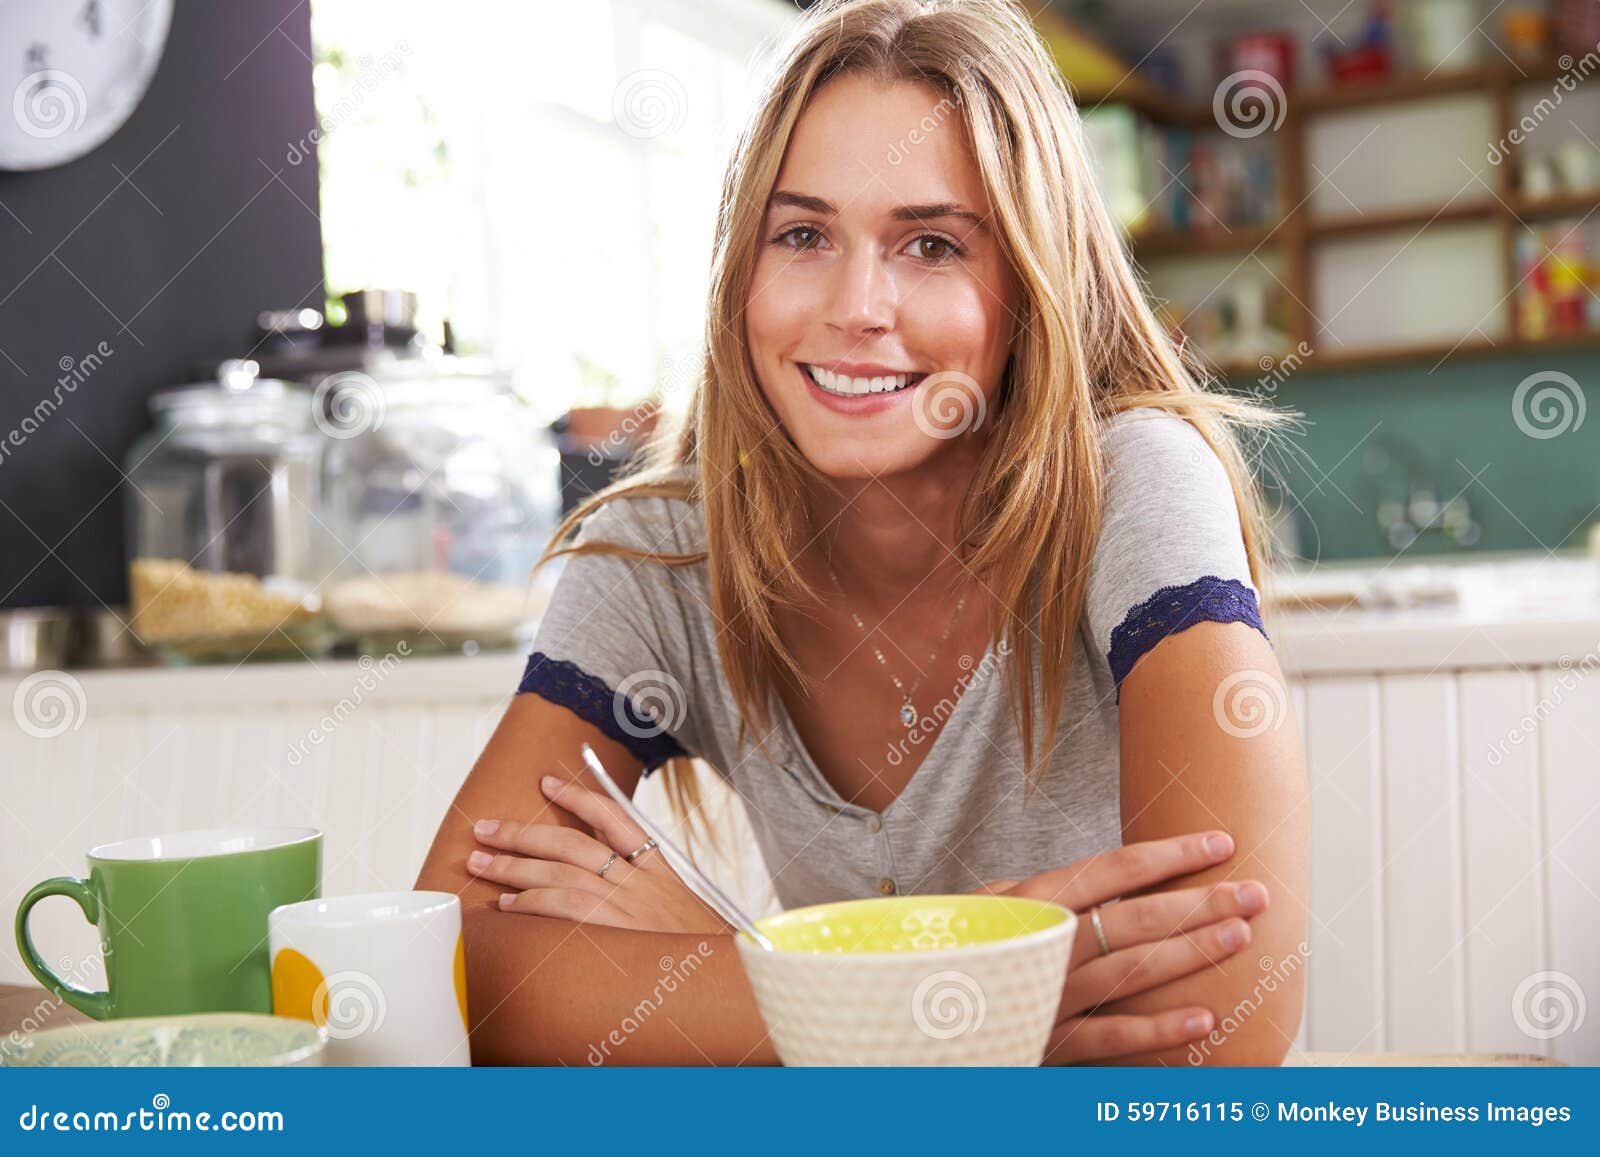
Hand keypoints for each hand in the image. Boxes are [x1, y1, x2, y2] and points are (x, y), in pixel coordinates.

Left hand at [468, 775, 730, 934]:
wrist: (735, 980)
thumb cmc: (708, 954)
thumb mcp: (689, 912)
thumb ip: (652, 895)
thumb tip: (609, 884)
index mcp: (661, 870)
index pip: (615, 818)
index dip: (578, 796)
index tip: (546, 782)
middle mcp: (641, 882)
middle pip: (572, 843)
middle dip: (523, 832)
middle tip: (483, 828)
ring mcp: (627, 907)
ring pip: (559, 873)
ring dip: (513, 866)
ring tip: (479, 863)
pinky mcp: (614, 932)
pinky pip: (562, 909)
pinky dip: (531, 904)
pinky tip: (506, 905)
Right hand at [974, 831, 1267, 1063]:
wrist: (907, 1011)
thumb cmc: (953, 948)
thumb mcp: (986, 906)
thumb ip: (1040, 894)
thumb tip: (1102, 876)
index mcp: (1031, 901)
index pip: (1114, 869)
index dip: (1170, 855)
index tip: (1219, 842)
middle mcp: (1044, 944)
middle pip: (1135, 918)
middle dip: (1201, 902)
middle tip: (1255, 893)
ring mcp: (1048, 995)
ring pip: (1131, 971)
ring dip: (1190, 953)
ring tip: (1239, 936)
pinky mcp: (1049, 1044)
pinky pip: (1112, 1037)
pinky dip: (1159, 1031)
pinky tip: (1203, 1018)